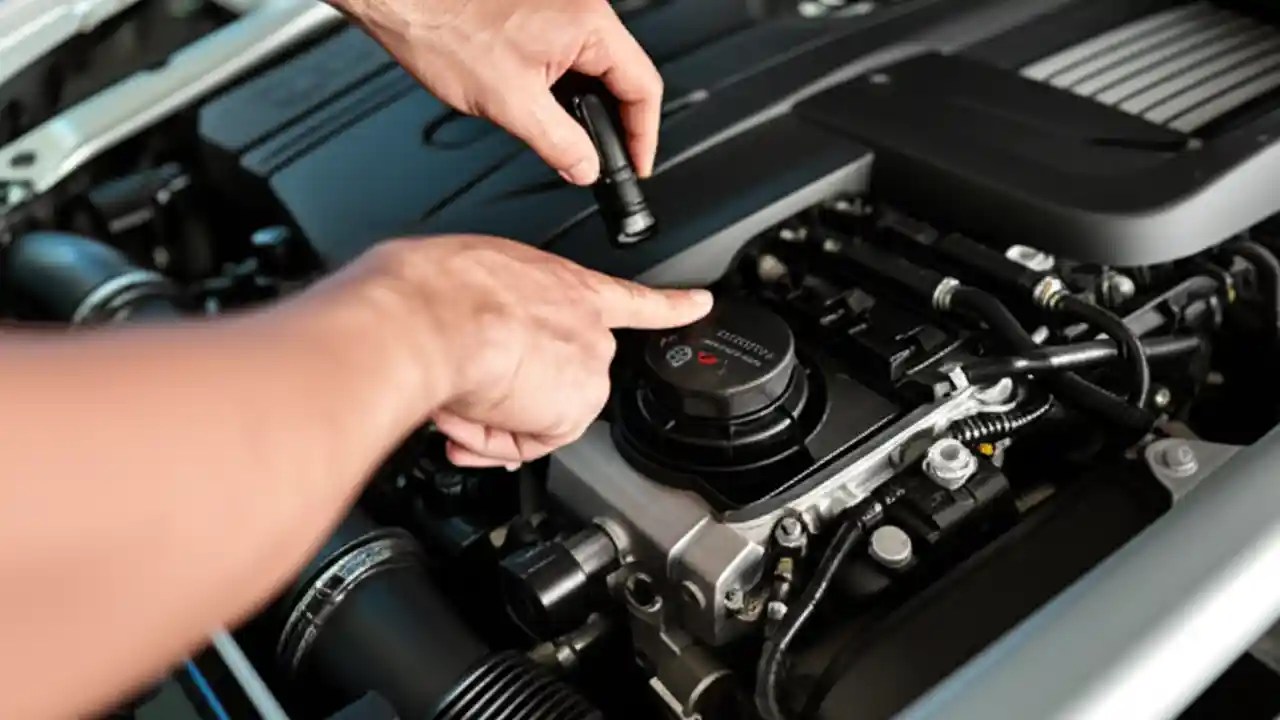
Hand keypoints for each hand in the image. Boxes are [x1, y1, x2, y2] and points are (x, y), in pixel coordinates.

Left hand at [335, 0, 662, 184]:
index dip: (643, 136)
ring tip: (571, 143)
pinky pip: (570, 56)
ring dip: (588, 108)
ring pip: (596, 69)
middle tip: (604, 164)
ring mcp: (561, 8)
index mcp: (588, 24)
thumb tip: (586, 168)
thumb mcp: (511, 104)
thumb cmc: (443, 29)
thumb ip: (560, 144)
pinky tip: (546, 111)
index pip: (642, 87)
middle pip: (624, 76)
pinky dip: (566, 89)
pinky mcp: (539, 12)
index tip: (635, 167)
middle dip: (615, 125)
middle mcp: (582, 8)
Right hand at [341, 235, 710, 466]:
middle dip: (509, 397)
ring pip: (540, 415)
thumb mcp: (467, 284)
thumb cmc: (431, 291)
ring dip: (491, 419)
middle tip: (462, 393)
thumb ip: (485, 315)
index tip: (700, 303)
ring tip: (453, 395)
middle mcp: (584, 323)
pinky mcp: (574, 404)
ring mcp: (585, 365)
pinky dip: (494, 441)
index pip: (629, 297)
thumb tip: (464, 348)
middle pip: (559, 378)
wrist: (427, 317)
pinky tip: (464, 415)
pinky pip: (534, 443)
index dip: (668, 305)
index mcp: (563, 283)